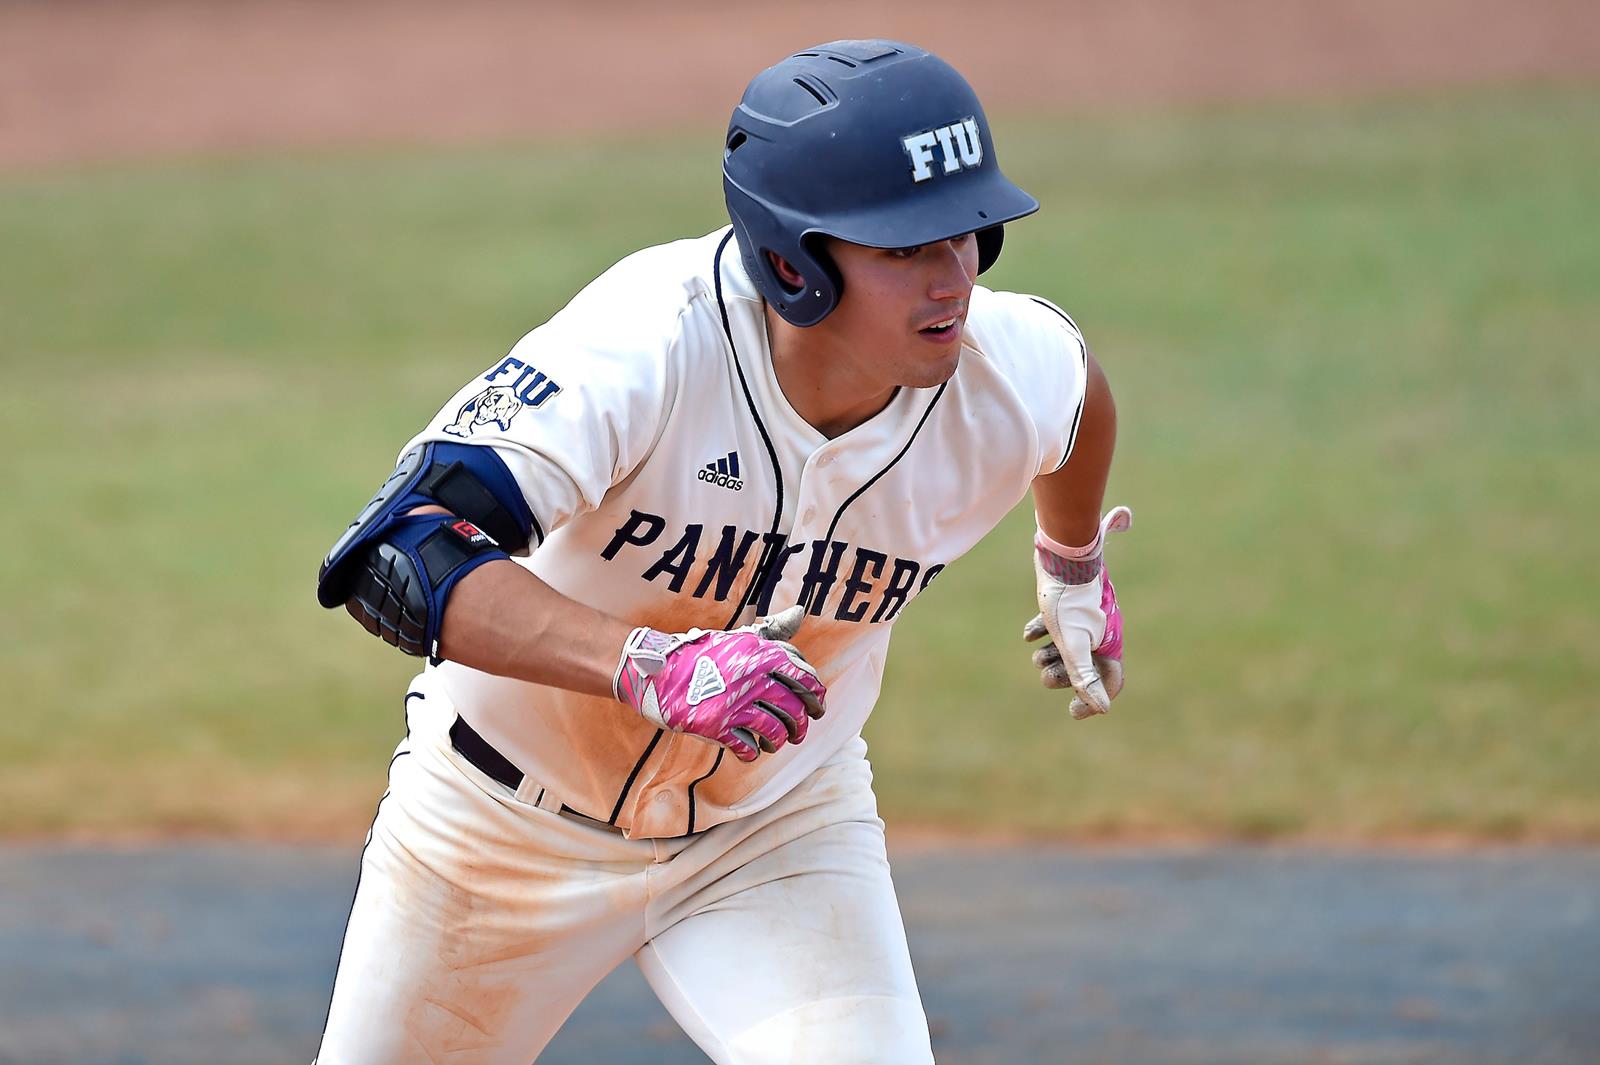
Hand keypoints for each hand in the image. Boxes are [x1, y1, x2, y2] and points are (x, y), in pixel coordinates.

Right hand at [613, 605, 826, 761]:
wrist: (660, 671)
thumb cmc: (705, 654)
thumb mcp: (740, 638)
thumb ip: (773, 630)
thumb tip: (800, 612)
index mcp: (762, 654)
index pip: (805, 677)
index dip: (816, 694)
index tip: (817, 705)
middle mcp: (752, 676)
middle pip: (795, 708)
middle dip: (802, 724)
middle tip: (800, 731)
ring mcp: (735, 701)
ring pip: (775, 730)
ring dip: (779, 741)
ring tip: (774, 742)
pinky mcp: (717, 724)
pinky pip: (748, 746)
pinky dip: (752, 752)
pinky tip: (749, 749)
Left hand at [1024, 506, 1130, 718]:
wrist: (1062, 556)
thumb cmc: (1069, 602)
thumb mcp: (1073, 645)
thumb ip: (1086, 677)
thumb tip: (1102, 709)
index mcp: (1108, 644)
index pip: (1110, 682)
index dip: (1093, 700)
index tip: (1072, 711)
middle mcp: (1099, 633)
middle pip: (1084, 668)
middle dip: (1062, 675)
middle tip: (1046, 673)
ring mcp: (1083, 618)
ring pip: (1067, 648)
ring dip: (1049, 655)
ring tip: (1037, 651)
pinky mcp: (1066, 604)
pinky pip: (1055, 627)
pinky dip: (1040, 633)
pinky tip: (1029, 635)